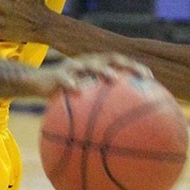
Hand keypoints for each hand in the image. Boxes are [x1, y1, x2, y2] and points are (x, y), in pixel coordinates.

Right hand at [33, 53, 152, 96]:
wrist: (38, 84)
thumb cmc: (65, 95)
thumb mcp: (82, 100)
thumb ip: (98, 107)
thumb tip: (118, 131)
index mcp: (97, 67)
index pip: (121, 63)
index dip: (136, 68)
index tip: (151, 79)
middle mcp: (88, 63)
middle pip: (111, 58)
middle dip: (127, 65)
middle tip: (140, 76)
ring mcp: (74, 67)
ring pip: (91, 64)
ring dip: (103, 70)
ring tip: (114, 79)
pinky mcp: (58, 74)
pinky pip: (65, 78)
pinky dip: (72, 83)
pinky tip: (78, 91)